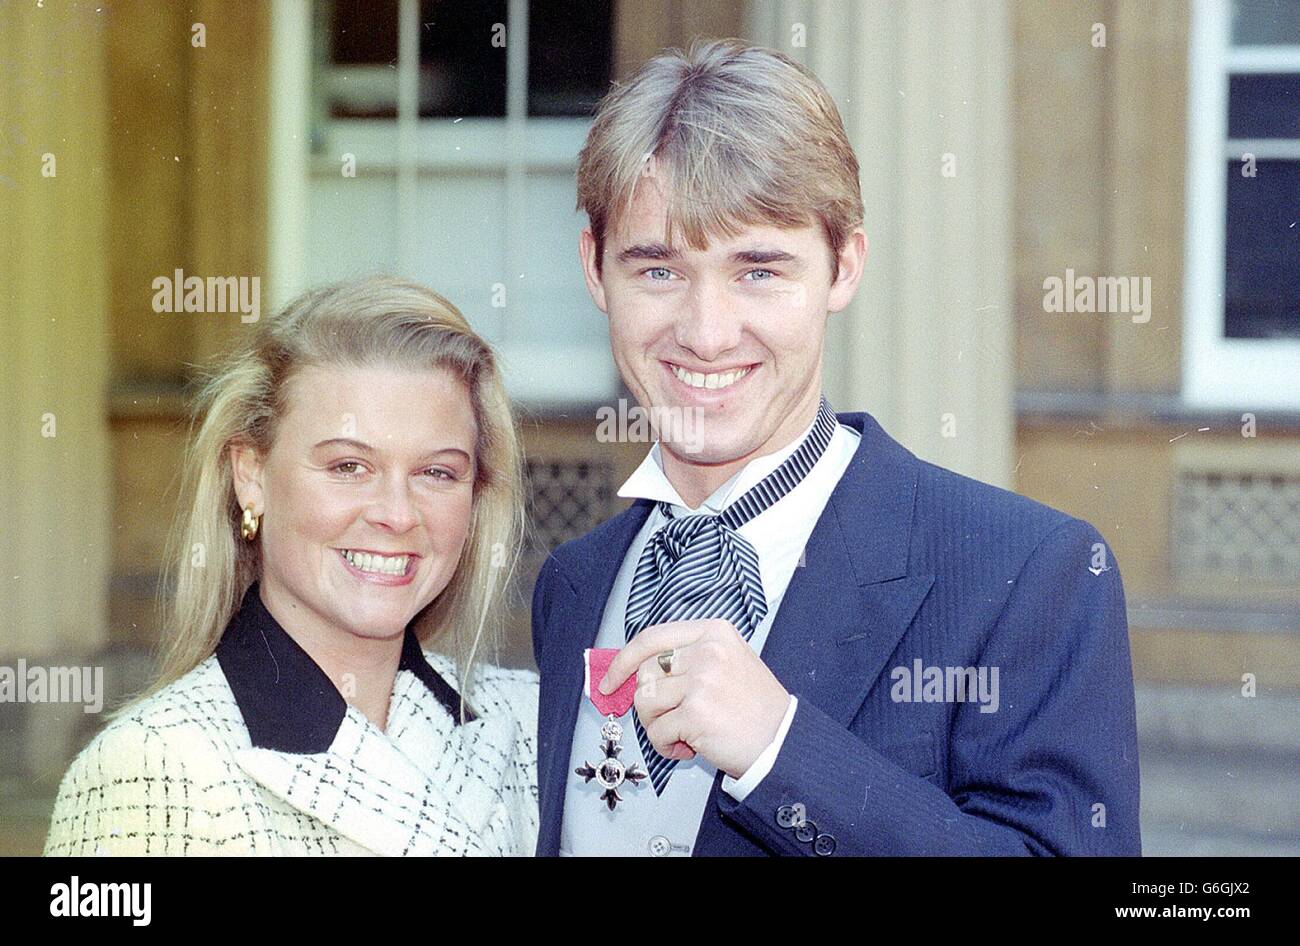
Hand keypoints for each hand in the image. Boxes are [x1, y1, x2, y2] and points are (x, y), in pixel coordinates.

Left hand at [599, 618, 790, 778]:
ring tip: (682, 732)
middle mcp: (707, 651)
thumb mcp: (728, 663)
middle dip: (647, 703)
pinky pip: (656, 731)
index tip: (611, 680)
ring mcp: (702, 680)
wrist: (783, 742)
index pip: (652, 638)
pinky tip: (689, 746)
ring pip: (645, 701)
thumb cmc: (755, 708)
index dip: (624, 660)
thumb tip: (637, 672)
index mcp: (713, 633)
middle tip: (667, 719)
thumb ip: (687, 660)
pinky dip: (666, 746)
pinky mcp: (696, 712)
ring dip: (657, 725)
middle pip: (644, 672)